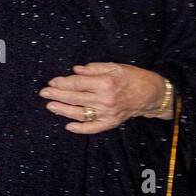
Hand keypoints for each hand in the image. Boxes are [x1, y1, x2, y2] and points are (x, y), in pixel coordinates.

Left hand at [38, 62, 167, 133]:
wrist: (152, 95)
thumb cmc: (133, 78)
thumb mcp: (115, 67)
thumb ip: (94, 68)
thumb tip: (75, 70)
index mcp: (106, 83)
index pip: (78, 84)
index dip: (63, 82)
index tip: (51, 82)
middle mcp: (105, 99)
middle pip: (75, 98)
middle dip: (57, 95)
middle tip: (44, 93)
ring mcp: (107, 113)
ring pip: (80, 113)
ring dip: (63, 110)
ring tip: (50, 106)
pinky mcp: (110, 123)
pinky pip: (92, 128)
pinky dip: (80, 129)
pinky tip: (68, 126)